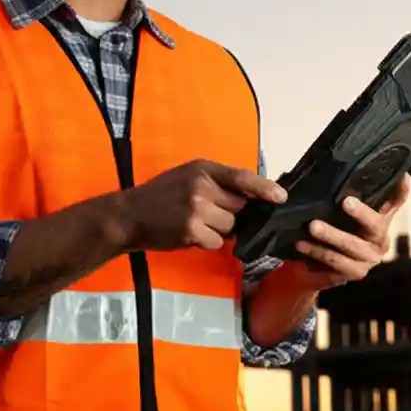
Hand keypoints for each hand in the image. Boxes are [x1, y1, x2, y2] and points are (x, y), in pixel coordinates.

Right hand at [118, 159, 286, 251]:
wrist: (129, 215)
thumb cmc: (162, 195)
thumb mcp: (189, 176)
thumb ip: (217, 183)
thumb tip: (251, 197)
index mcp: (203, 169)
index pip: (242, 177)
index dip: (264, 188)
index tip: (281, 197)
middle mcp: (202, 186)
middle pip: (240, 206)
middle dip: (233, 213)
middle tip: (211, 213)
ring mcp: (196, 209)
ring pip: (231, 226)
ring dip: (220, 229)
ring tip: (198, 223)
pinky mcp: (191, 231)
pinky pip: (217, 242)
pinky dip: (209, 242)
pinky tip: (191, 234)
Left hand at [289, 174, 410, 290]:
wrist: (319, 266)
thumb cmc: (334, 229)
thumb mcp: (337, 208)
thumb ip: (344, 190)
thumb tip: (333, 165)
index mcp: (381, 218)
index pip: (397, 200)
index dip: (401, 190)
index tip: (403, 176)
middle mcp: (380, 238)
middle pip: (375, 225)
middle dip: (361, 214)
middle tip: (345, 202)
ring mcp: (369, 258)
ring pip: (352, 246)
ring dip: (331, 236)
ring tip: (313, 226)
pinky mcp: (355, 273)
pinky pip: (336, 263)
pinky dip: (317, 252)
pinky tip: (302, 244)